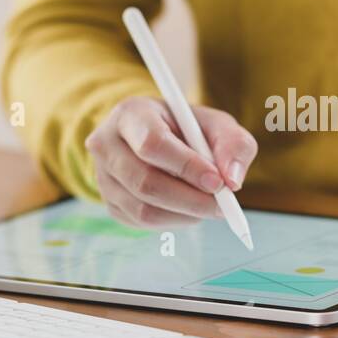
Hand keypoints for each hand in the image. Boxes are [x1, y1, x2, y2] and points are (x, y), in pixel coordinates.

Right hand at [85, 96, 257, 227]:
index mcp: (131, 114)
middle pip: (144, 182)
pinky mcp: (110, 202)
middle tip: (222, 205)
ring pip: (143, 209)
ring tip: (210, 206)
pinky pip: (141, 222)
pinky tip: (189, 209)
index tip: (218, 182)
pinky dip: (174, 221)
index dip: (187, 167)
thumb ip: (233, 144)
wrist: (158, 138)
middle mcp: (106, 144)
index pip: (153, 144)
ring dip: (184, 214)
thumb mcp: (217, 124)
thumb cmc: (189, 129)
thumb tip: (233, 181)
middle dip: (190, 199)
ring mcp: (103, 176)